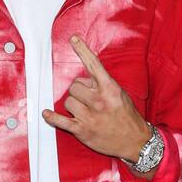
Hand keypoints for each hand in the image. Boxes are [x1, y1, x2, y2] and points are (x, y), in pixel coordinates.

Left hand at [41, 34, 148, 160]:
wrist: (134, 142)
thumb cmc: (127, 117)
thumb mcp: (120, 95)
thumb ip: (103, 85)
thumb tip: (85, 80)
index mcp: (110, 88)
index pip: (93, 65)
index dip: (82, 50)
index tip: (73, 39)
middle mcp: (98, 101)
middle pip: (74, 86)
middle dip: (78, 91)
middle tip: (87, 99)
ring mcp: (89, 116)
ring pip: (68, 102)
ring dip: (72, 105)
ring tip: (83, 112)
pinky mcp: (82, 130)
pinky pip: (60, 121)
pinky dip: (51, 117)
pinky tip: (46, 114)